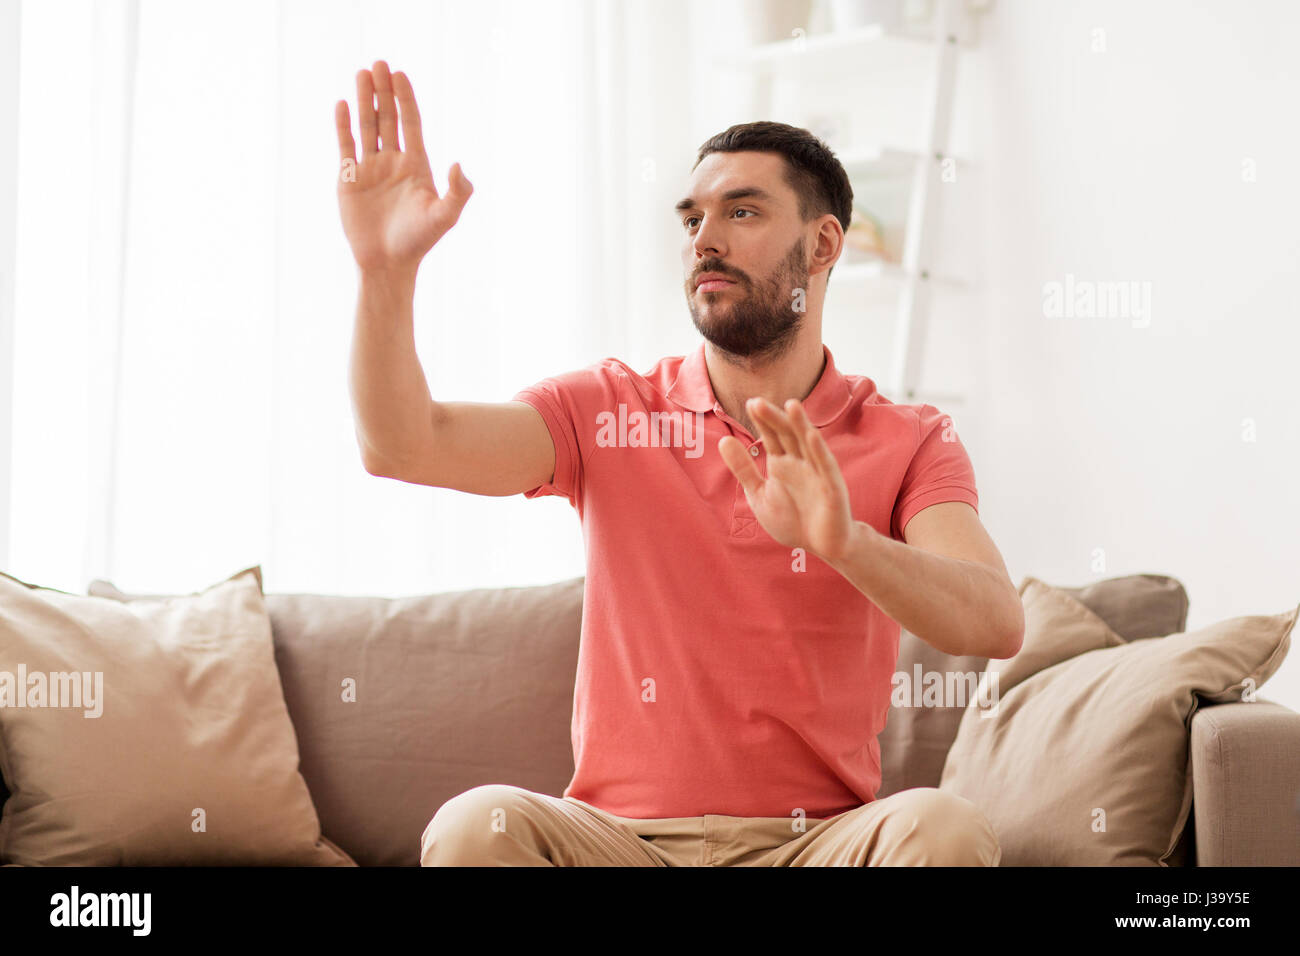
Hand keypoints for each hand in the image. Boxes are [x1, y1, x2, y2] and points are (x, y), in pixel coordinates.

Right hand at [335, 60, 472, 274]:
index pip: (411, 124)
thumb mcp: (445, 217)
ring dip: (364, 100)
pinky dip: (343, 125)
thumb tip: (458, 164)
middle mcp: (393, 162)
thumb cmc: (419, 242)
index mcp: (416, 165)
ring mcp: (371, 169)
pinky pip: (346, 146)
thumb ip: (458, 191)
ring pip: (367, 126)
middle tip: (379, 63)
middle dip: (384, 91)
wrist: (388, 263)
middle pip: (388, 118)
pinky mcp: (350, 179)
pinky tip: (342, 104)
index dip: (406, 99)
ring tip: (361, 73)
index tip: (400, 74)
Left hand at [718, 398, 857, 563]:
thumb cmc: (792, 520)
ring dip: (800, 425)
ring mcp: (818, 473)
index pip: (772, 436)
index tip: (749, 403)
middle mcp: (801, 462)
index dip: (763, 420)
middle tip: (757, 402)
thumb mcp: (759, 494)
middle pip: (788, 435)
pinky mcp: (833, 488)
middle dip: (774, 419)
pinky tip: (811, 435)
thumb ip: (743, 468)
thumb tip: (723, 440)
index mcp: (783, 463)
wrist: (822, 546)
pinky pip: (826, 467)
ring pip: (809, 444)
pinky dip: (819, 451)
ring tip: (790, 404)